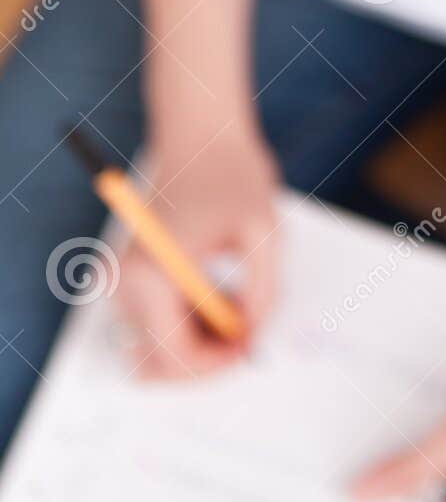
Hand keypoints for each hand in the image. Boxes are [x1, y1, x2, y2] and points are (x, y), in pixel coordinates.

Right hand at [115, 121, 279, 379]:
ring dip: (201, 341)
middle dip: (208, 357)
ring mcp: (126, 281)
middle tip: (248, 331)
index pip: (174, 356)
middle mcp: (127, 283)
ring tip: (238, 301)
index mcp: (151, 274)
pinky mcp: (135, 278)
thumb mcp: (264, 233)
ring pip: (160, 347)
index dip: (216, 364)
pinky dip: (192, 325)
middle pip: (159, 361)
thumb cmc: (232, 176)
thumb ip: (263, 292)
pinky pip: (160, 324)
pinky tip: (221, 295)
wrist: (203, 137)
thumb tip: (252, 336)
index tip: (250, 348)